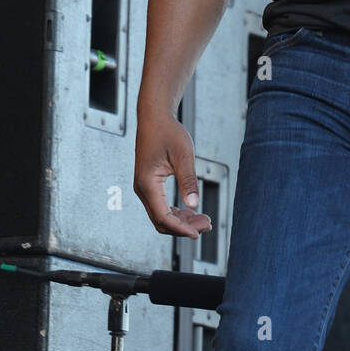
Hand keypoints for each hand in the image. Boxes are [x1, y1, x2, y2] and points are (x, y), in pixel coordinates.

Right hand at [133, 112, 212, 238]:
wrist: (155, 118)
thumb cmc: (168, 132)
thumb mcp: (183, 155)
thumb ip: (188, 180)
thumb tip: (194, 205)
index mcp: (147, 183)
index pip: (163, 216)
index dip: (180, 228)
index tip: (198, 232)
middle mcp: (142, 189)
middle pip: (161, 220)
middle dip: (183, 227)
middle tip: (207, 224)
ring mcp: (144, 188)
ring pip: (160, 216)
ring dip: (181, 221)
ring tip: (204, 220)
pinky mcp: (149, 185)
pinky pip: (160, 206)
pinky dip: (176, 213)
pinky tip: (192, 212)